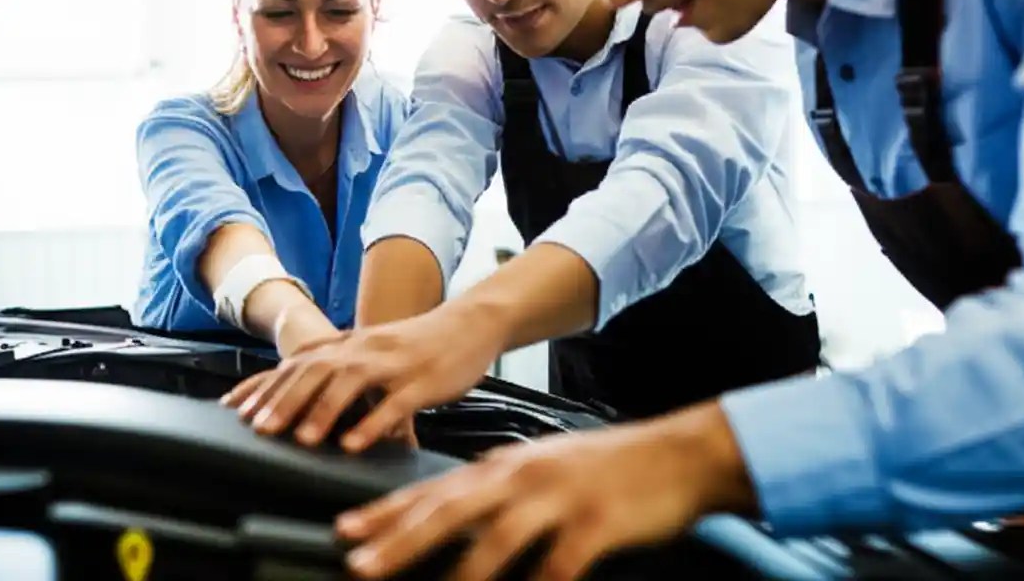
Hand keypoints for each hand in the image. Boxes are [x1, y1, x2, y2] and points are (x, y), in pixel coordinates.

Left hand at [227, 303, 511, 451]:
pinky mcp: (421, 381)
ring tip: (301, 440)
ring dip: (322, 411)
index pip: (296, 364)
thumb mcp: (371, 351)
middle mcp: (363, 350)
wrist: (469, 323)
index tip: (234, 409)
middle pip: (315, 370)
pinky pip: (393, 404)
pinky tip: (354, 444)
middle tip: (259, 428)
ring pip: (350, 383)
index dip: (264, 386)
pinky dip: (371, 424)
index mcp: (348, 345)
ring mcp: (392, 364)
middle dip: (284, 400)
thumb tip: (300, 397)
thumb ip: (338, 369)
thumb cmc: (416, 345)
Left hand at [336, 402, 755, 580]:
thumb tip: (455, 508)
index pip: (433, 489)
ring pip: (496, 540)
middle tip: (359, 563)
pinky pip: (557, 567)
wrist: (677, 454)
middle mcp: (523, 477)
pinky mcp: (595, 525)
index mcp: (505, 466)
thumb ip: (498, 487)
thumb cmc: (607, 466)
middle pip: (449, 510)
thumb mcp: (543, 467)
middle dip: (399, 540)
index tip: (346, 532)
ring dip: (456, 574)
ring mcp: (559, 500)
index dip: (387, 512)